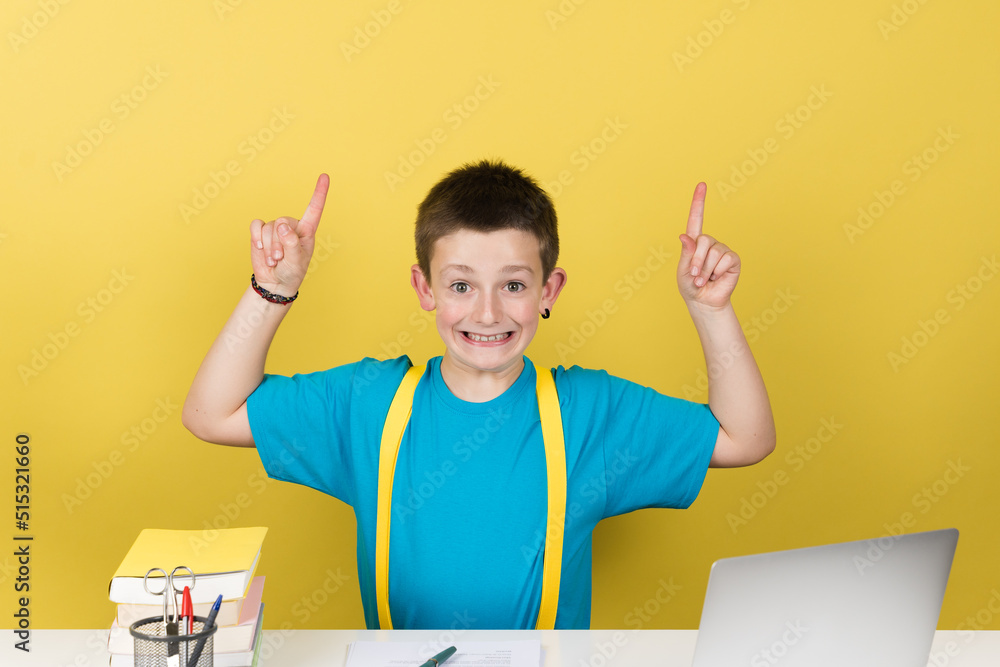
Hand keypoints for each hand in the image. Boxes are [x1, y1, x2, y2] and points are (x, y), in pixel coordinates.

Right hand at [249, 174, 329, 295]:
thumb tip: (282, 226)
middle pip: (282, 222)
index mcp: (306, 230)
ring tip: (274, 259)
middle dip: (278, 243)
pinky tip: (260, 248)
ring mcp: (275, 228)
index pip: (314, 209)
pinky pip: (256, 226)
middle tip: (280, 258)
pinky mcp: (261, 231)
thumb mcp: (296, 261)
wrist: (275, 282)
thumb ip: (291, 243)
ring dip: (269, 247)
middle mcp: (291, 226)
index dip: (319, 192)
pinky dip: (256, 238)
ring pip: (269, 228)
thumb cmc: (291, 271)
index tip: (325, 176)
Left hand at [677, 182, 739, 308]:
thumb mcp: (683, 270)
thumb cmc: (690, 285)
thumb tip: (684, 236)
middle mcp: (709, 243)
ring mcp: (722, 250)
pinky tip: (717, 278)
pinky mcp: (733, 259)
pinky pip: (725, 260)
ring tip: (705, 280)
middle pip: (703, 241)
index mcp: (694, 242)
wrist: (704, 301)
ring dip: (706, 271)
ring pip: (713, 253)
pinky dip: (718, 272)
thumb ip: (685, 254)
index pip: (696, 219)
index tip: (701, 184)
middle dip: (696, 261)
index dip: (698, 202)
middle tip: (695, 276)